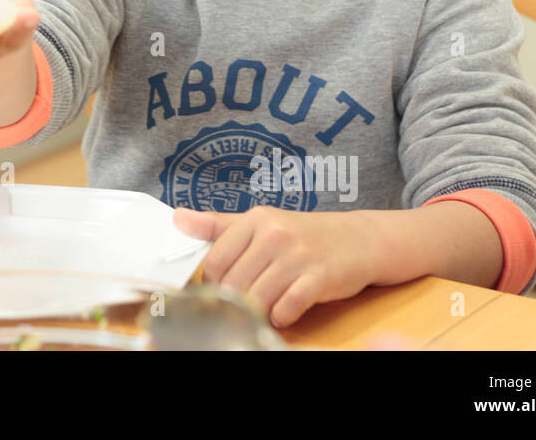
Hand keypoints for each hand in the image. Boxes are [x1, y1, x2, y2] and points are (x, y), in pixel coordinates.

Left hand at [173, 206, 381, 328]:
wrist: (358, 239)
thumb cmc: (302, 235)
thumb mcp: (261, 223)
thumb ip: (218, 225)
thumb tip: (177, 219)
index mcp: (256, 220)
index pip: (216, 259)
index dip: (212, 283)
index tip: (219, 291)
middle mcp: (276, 234)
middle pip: (234, 283)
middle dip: (234, 301)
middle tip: (243, 304)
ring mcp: (299, 256)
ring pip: (258, 298)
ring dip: (258, 311)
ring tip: (264, 308)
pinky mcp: (320, 278)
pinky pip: (287, 308)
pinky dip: (281, 317)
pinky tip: (284, 312)